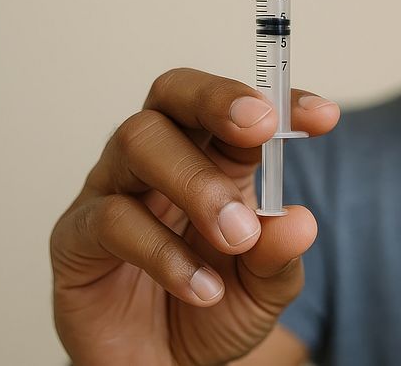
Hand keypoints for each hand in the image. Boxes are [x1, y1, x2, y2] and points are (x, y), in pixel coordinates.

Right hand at [50, 68, 339, 364]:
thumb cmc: (213, 308)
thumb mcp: (264, 288)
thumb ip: (279, 256)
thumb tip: (299, 222)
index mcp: (215, 156)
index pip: (240, 108)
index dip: (281, 102)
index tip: (323, 116)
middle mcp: (161, 159)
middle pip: (174, 93)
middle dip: (218, 100)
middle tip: (260, 130)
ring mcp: (114, 190)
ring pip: (138, 140)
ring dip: (196, 182)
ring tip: (235, 238)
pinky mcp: (77, 235)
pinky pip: (112, 219)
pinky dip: (164, 253)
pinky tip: (202, 288)